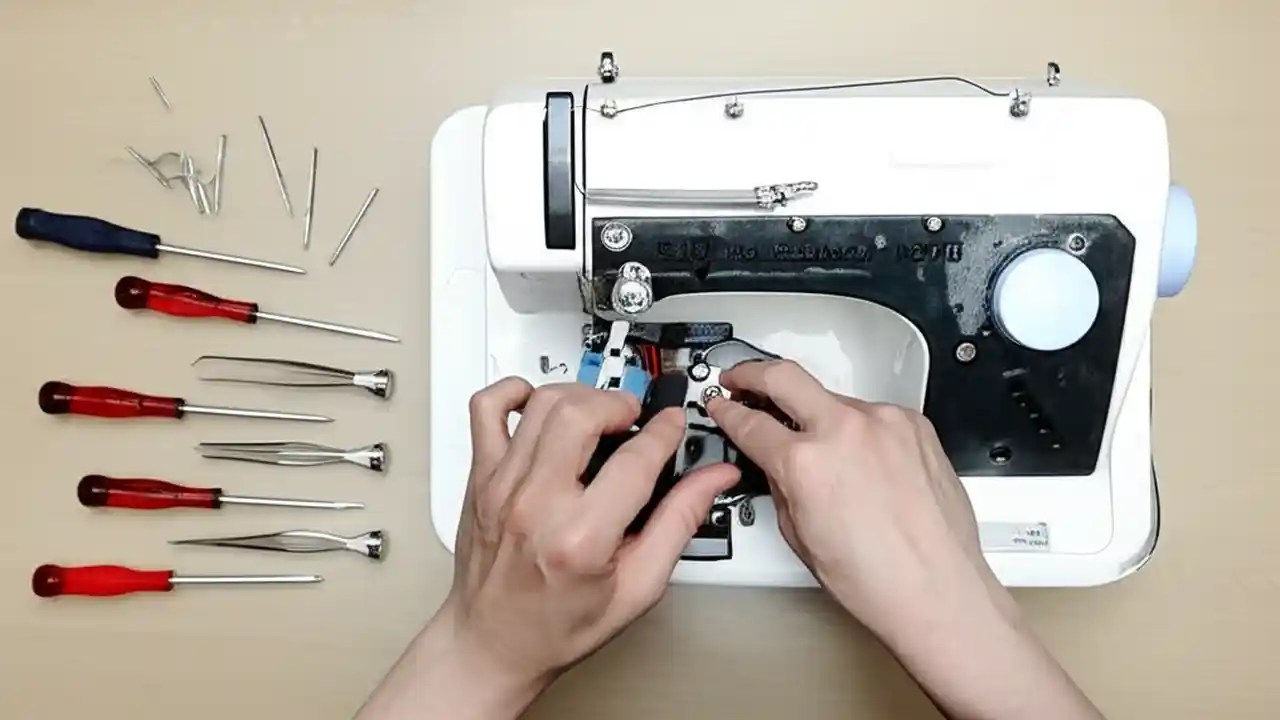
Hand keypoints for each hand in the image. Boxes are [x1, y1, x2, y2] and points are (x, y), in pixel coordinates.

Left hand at [359, 380, 739, 719]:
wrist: (493, 645)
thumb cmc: (557, 627)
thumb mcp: (638, 588)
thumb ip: (679, 523)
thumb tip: (712, 479)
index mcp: (580, 540)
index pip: (635, 459)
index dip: (665, 432)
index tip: (674, 425)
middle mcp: (535, 505)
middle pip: (582, 414)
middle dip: (620, 404)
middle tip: (635, 419)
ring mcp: (501, 486)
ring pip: (542, 403)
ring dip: (580, 395)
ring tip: (598, 415)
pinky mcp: (480, 478)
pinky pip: (486, 408)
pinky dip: (512, 393)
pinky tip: (537, 406)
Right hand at [707, 360, 1101, 719]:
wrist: (937, 589)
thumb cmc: (877, 579)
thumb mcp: (799, 535)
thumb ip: (780, 485)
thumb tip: (772, 460)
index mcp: (807, 463)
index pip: (750, 421)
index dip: (727, 412)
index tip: (722, 405)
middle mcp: (846, 431)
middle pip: (783, 375)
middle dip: (752, 373)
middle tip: (741, 378)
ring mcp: (885, 422)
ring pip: (833, 396)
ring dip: (815, 411)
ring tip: (816, 440)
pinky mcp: (915, 425)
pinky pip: (872, 414)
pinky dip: (857, 428)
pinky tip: (860, 457)